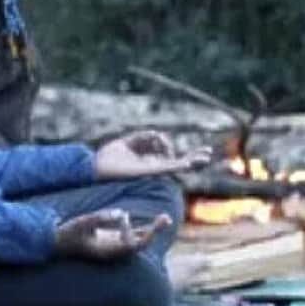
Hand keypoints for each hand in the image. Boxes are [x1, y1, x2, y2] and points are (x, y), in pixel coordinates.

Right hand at [54, 208, 172, 260]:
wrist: (57, 244)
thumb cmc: (68, 234)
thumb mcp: (82, 223)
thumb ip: (101, 217)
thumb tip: (122, 212)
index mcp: (108, 252)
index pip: (130, 245)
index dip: (131, 230)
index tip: (122, 216)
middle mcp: (114, 252)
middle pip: (140, 245)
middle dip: (153, 232)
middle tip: (166, 218)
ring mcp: (115, 247)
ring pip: (139, 241)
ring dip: (152, 230)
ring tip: (165, 218)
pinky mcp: (113, 241)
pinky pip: (133, 237)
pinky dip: (144, 229)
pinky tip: (156, 222)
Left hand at [93, 130, 210, 179]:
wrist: (95, 168)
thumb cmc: (107, 157)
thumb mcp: (127, 142)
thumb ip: (143, 137)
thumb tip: (158, 134)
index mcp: (147, 160)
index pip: (167, 154)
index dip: (171, 145)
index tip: (159, 138)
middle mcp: (152, 167)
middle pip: (178, 162)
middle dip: (193, 157)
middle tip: (208, 153)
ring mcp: (152, 170)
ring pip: (177, 165)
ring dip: (192, 161)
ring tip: (206, 157)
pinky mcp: (149, 171)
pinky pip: (168, 167)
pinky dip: (180, 164)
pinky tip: (192, 162)